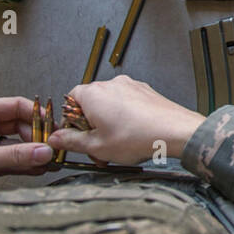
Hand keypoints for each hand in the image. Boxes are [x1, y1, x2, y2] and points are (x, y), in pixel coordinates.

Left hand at [0, 96, 54, 196]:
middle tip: (52, 145)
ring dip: (34, 151)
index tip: (52, 124)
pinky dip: (27, 164)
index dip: (34, 113)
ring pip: (18, 143)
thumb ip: (14, 155)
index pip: (13, 106)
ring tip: (50, 158)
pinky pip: (13, 160)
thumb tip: (44, 150)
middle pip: (18, 124)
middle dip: (36, 135)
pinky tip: (40, 168)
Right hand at [47, 75, 204, 165]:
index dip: (70, 122)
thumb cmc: (139, 136)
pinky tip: (132, 137)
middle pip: (90, 104)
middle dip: (91, 128)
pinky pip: (128, 105)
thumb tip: (57, 139)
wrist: (176, 132)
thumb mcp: (97, 146)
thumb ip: (71, 141)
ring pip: (110, 106)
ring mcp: (131, 87)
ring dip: (108, 126)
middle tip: (97, 148)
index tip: (75, 137)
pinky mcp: (146, 93)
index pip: (69, 100)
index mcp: (94, 94)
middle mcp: (112, 85)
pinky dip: (125, 120)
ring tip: (116, 147)